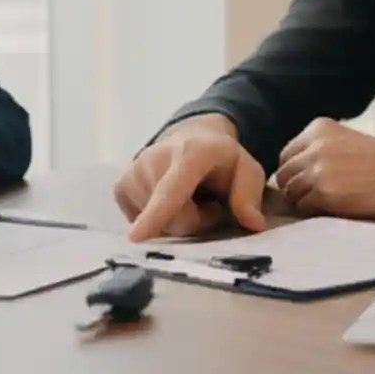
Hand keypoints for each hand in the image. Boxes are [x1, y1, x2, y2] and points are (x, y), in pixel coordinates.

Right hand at [114, 114, 267, 241]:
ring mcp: (132, 172)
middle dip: (195, 222)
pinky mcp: (120, 187)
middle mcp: (154, 158)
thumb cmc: (221, 159)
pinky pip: (140, 221)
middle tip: (208, 203)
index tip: (135, 236)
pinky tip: (166, 200)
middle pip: (173, 219)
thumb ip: (249, 195)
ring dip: (176, 220)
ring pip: (156, 225)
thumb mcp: (247, 170)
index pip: (172, 190)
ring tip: (187, 198)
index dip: (156, 214)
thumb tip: (254, 224)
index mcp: (190, 154)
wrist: (191, 137)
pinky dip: (157, 219)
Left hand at [274, 118, 374, 216]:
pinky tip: (335, 210)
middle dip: (294, 188)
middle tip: (316, 198)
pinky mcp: (325, 193)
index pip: (286, 155)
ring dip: (303, 202)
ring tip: (328, 204)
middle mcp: (314, 146)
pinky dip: (313, 213)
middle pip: (283, 174)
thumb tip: (290, 174)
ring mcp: (318, 169)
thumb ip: (320, 150)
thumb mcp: (348, 142)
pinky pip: (303, 208)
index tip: (308, 183)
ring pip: (290, 193)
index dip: (294, 173)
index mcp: (319, 128)